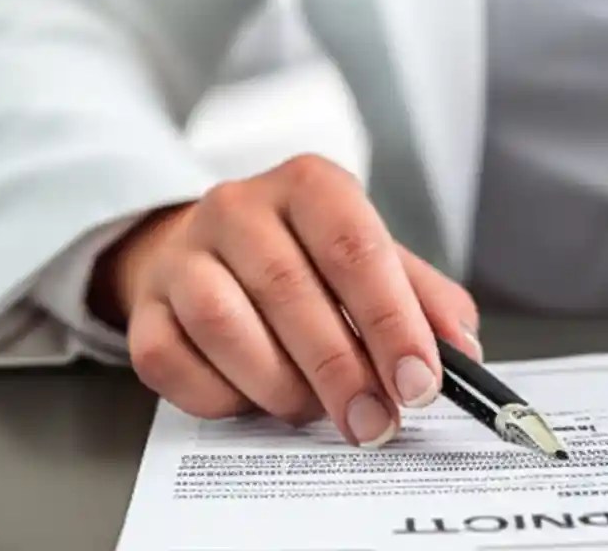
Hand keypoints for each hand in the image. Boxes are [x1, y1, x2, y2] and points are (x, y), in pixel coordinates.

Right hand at [90, 154, 480, 447]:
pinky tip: (253, 399)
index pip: (354, 246)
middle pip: (289, 288)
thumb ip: (426, 302)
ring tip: (314, 410)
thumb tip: (462, 352)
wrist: (213, 253)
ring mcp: (183, 255)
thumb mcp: (379, 263)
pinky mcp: (145, 307)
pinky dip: (219, 396)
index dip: (391, 320)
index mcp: (309, 186)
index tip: (418, 382)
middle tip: (374, 422)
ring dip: (279, 384)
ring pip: (223, 323)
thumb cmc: (309, 262)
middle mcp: (239, 206)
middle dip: (341, 370)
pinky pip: (171, 361)